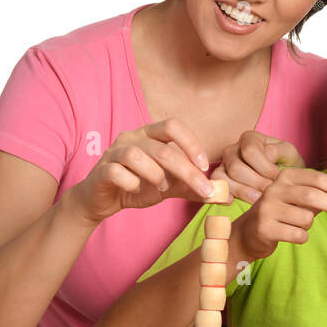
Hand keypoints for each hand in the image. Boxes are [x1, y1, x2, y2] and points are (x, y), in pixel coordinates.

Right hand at [65, 118, 221, 223]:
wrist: (102, 201)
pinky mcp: (101, 170)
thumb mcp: (170, 186)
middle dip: (186, 171)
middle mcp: (132, 137)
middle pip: (163, 148)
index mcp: (150, 134)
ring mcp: (114, 152)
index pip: (173, 126)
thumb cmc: (138, 186)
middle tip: (203, 190)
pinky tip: (136, 189)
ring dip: (156, 175)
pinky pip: (116, 171)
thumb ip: (194, 187)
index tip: (206, 166)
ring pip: (137, 156)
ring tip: (162, 188)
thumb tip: (225, 195)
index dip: (191, 143)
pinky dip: (131, 181)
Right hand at [214, 130, 306, 202]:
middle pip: (236, 167)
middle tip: (271, 192)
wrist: (282, 178)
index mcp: (250, 139)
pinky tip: (236, 202)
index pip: (250, 152)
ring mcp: (222, 165)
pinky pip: (215, 188)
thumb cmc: (285, 164)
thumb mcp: (289, 154)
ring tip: (260, 199)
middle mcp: (233, 149)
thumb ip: (280, 151)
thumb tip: (268, 158)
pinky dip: (223, 196)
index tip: (278, 179)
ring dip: (244, 191)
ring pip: (223, 178)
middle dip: (256, 183)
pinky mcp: (218, 182)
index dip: (266, 169)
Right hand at [232, 167, 326, 261]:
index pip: (319, 179)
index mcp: (286, 176)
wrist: (248, 233)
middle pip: (314, 196)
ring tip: (299, 225)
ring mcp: (267, 208)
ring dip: (310, 225)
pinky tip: (292, 234)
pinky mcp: (264, 228)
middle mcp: (274, 188)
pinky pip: (297, 234)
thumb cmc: (282, 213)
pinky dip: (302, 237)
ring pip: (306, 218)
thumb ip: (321, 195)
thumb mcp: (299, 199)